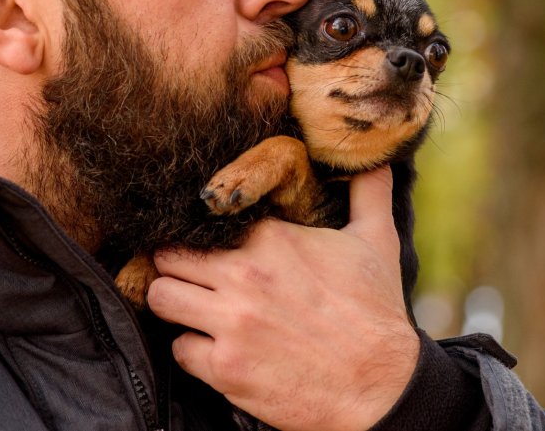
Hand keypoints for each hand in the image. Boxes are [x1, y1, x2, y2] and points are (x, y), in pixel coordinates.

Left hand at [147, 166, 419, 430]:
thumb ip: (368, 191)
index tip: (206, 240)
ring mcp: (230, 323)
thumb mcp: (377, 240)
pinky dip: (192, 349)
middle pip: (168, 255)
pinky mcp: (225, 368)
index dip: (202, 231)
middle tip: (187, 273)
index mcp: (271, 239)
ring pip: (161, 297)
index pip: (205, 221)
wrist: (382, 387)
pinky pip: (179, 350)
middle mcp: (243, 275)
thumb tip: (376, 158)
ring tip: (190, 306)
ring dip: (173, 302)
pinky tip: (213, 346)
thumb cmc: (377, 311)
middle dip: (174, 263)